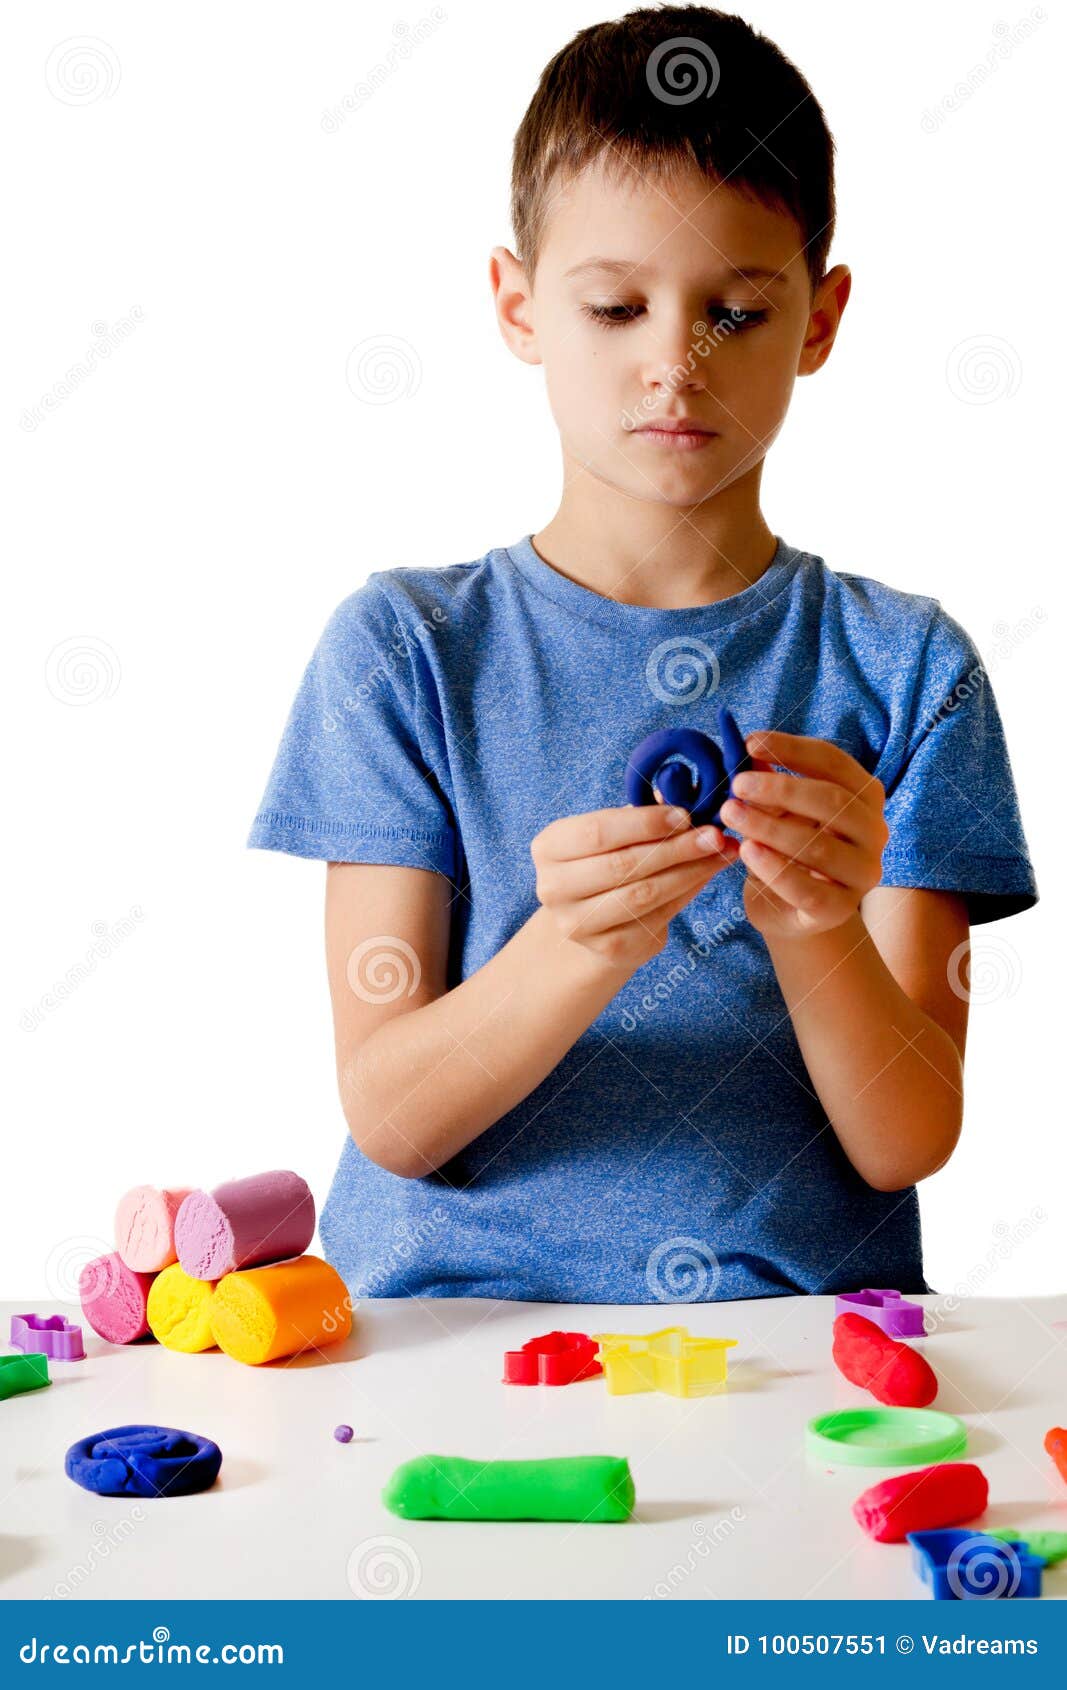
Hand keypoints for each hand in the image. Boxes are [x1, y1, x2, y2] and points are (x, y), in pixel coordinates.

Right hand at [531, 800, 738, 969]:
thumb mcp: (615, 833)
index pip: (597, 832)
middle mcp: (553, 888)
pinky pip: (657, 918)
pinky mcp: (608, 949)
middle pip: (622, 865)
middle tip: (713, 835)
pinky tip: (706, 876)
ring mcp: (577, 924)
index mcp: (548, 847)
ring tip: (719, 853)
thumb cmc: (608, 860)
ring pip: (643, 894)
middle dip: (675, 848)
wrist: (593, 916)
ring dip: (689, 871)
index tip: (685, 815)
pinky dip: (687, 894)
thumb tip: (690, 797)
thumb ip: (644, 817)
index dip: (644, 823)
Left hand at [718, 731, 889, 942]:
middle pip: (833, 802)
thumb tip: (749, 750)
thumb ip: (769, 783)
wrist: (790, 909)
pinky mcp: (839, 910)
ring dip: (769, 826)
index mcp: (865, 797)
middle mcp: (874, 833)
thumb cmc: (786, 848)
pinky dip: (774, 869)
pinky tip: (746, 851)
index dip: (792, 749)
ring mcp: (862, 874)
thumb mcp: (778, 810)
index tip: (750, 743)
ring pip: (818, 846)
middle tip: (737, 784)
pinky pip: (807, 889)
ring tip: (730, 813)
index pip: (834, 763)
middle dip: (781, 789)